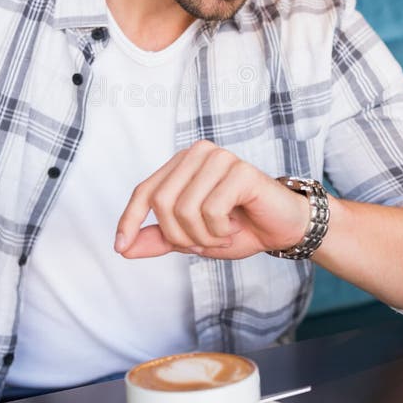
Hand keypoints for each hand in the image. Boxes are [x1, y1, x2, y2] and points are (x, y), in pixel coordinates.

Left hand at [114, 140, 308, 259]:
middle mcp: (197, 154)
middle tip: (204, 244)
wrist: (282, 229)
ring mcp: (219, 158)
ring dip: (203, 236)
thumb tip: (124, 248)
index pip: (145, 191)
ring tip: (222, 235)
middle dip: (180, 236)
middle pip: (162, 203)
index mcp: (181, 165)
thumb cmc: (238, 228)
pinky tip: (235, 226)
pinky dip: (220, 231)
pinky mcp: (240, 170)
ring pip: (185, 209)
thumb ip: (160, 239)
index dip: (130, 219)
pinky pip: (212, 210)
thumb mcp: (192, 239)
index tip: (120, 247)